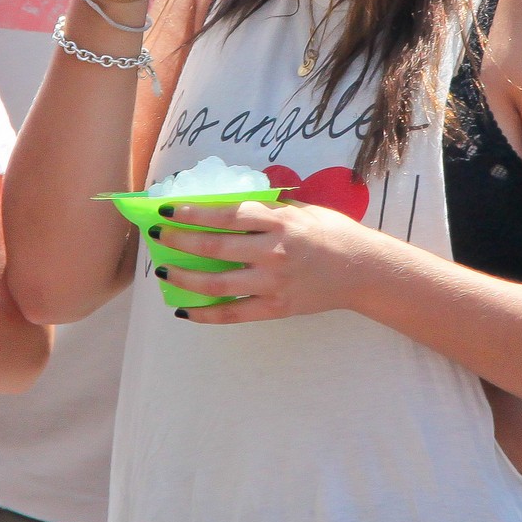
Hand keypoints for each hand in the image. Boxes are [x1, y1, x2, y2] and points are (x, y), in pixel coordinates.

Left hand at [150, 199, 369, 323]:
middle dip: (179, 241)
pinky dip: (204, 314)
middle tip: (157, 235)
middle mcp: (274, 252)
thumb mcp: (302, 210)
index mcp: (280, 222)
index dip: (192, 212)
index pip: (226, 214)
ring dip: (184, 277)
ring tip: (164, 270)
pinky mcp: (276, 308)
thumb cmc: (333, 233)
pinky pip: (232, 314)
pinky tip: (184, 309)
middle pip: (214, 248)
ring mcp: (273, 283)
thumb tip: (225, 206)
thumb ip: (267, 210)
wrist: (363, 270)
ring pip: (217, 284)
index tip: (168, 210)